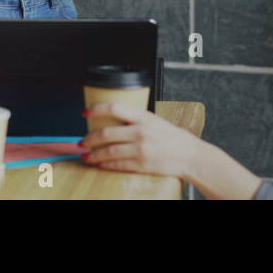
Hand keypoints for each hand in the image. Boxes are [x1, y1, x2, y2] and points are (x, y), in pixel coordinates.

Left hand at [81, 102, 200, 177]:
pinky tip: (99, 163)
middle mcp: (141, 132)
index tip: (85, 112)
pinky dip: (105, 164)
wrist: (191, 156)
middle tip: (82, 141)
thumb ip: (136, 120)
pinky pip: (117, 164)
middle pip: (106, 133)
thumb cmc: (174, 138)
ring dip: (93, 154)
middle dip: (90, 138)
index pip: (114, 108)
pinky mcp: (141, 164)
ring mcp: (141, 149)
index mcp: (144, 117)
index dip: (96, 109)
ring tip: (86, 155)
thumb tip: (114, 120)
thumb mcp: (155, 121)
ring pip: (109, 151)